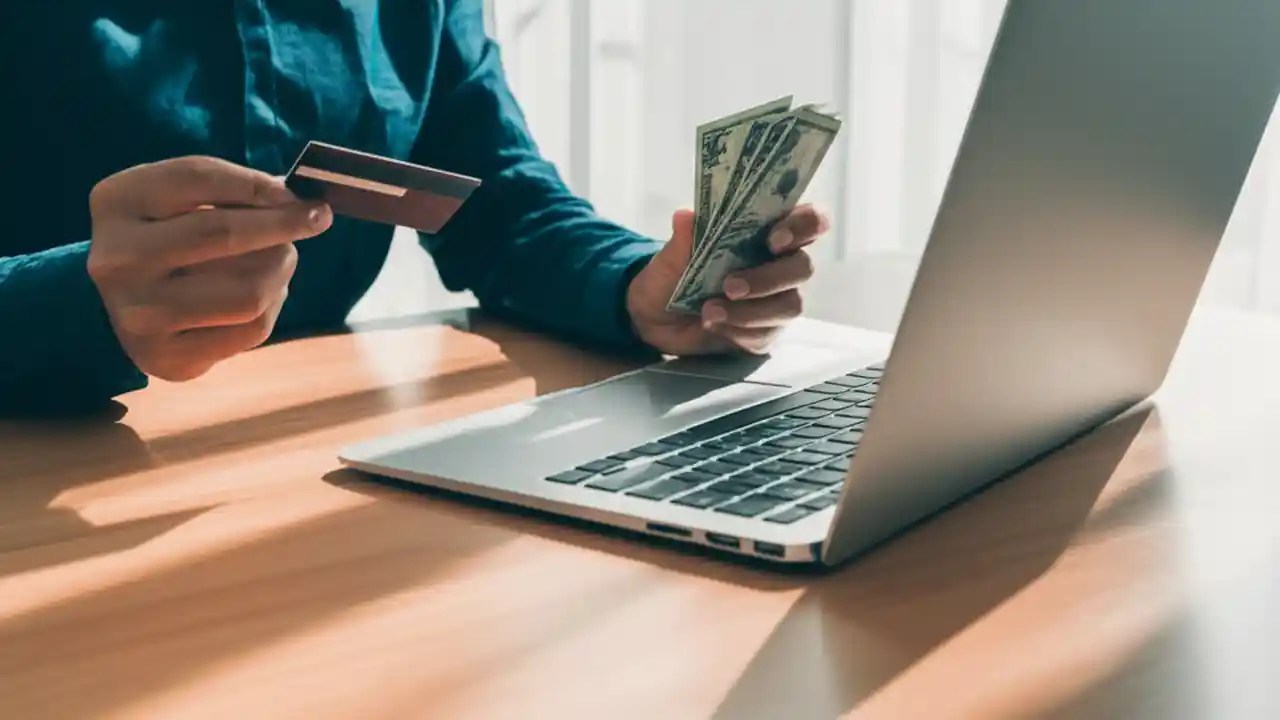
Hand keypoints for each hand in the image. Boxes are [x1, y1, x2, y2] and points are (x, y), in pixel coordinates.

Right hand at [87, 156, 331, 381]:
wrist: (128, 302)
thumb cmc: (169, 235)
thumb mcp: (182, 197)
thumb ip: (232, 190)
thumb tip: (296, 200)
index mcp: (118, 201)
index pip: (198, 178)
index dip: (257, 184)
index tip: (298, 192)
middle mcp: (118, 257)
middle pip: (223, 233)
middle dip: (283, 224)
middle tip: (318, 219)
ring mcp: (137, 313)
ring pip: (249, 291)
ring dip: (281, 269)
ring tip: (281, 258)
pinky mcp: (165, 356)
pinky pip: (252, 329)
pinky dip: (273, 306)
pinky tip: (264, 295)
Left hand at [626, 204, 827, 354]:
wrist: (656, 317)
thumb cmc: (673, 274)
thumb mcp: (671, 255)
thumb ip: (684, 237)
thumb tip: (685, 217)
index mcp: (768, 232)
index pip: (809, 221)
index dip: (802, 226)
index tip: (773, 239)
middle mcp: (782, 265)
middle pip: (803, 267)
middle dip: (770, 278)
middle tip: (730, 285)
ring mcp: (777, 301)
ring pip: (789, 306)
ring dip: (750, 310)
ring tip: (710, 311)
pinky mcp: (767, 332)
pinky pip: (767, 335)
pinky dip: (739, 331)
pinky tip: (714, 326)